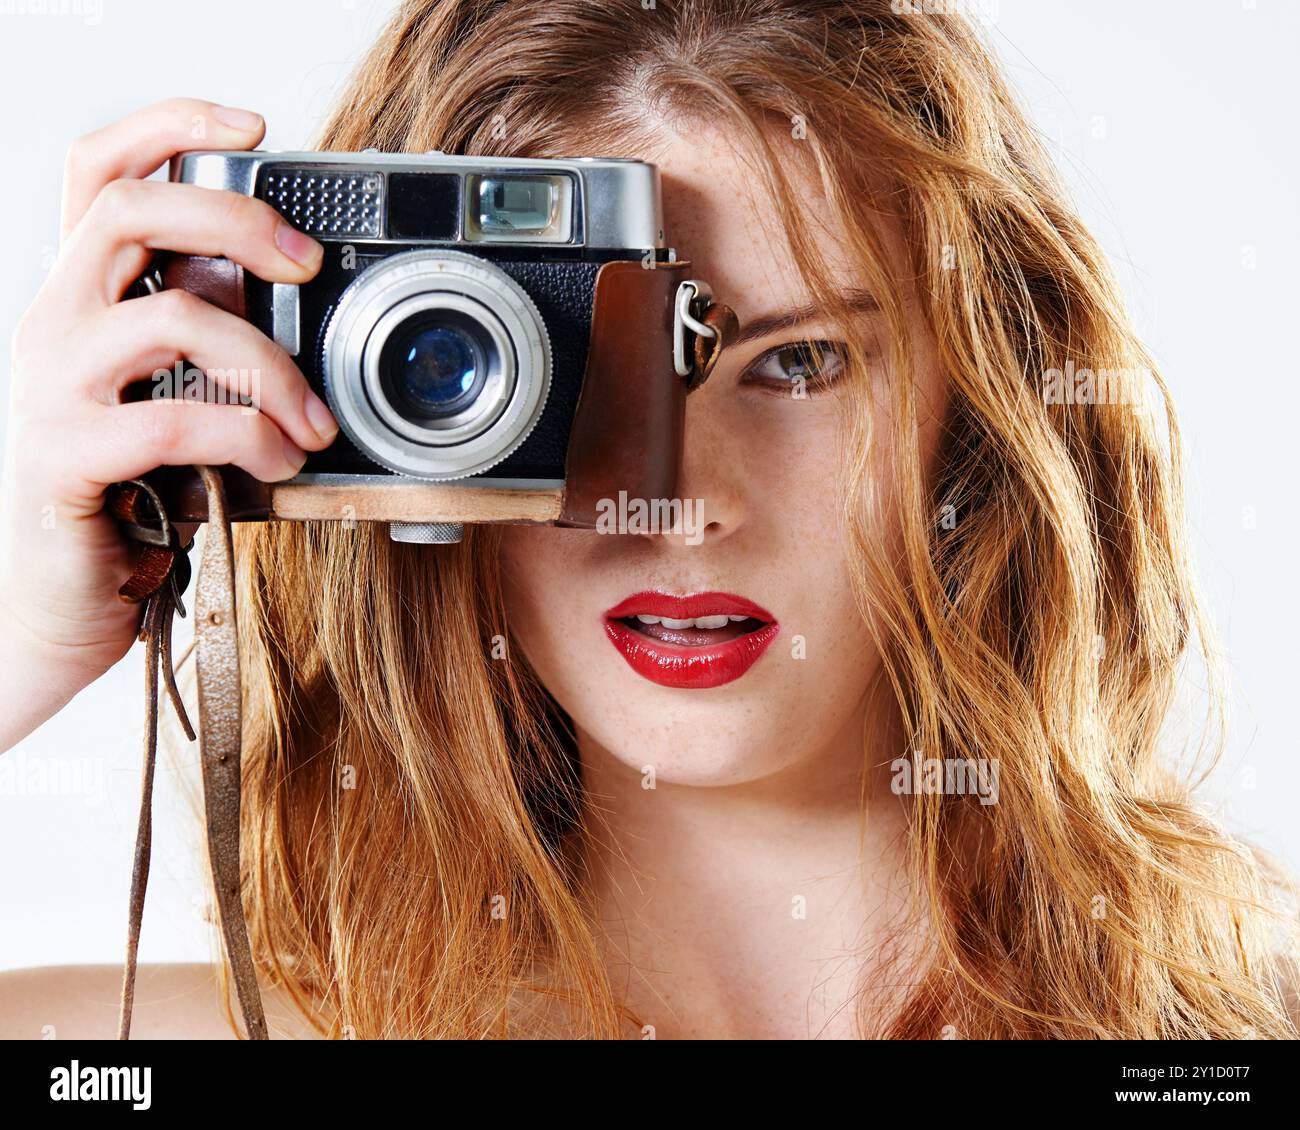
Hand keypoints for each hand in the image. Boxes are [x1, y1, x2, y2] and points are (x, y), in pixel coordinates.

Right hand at [0, 97, 337, 750]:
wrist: (50, 606)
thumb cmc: (118, 502)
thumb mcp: (163, 402)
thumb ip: (197, 343)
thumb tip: (260, 287)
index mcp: (76, 301)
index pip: (101, 172)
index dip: (170, 125)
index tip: (254, 125)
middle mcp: (50, 324)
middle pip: (133, 210)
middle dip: (237, 216)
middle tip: (306, 260)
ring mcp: (48, 384)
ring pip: (175, 315)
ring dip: (271, 365)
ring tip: (311, 421)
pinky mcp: (65, 452)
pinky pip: (180, 416)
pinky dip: (253, 434)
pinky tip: (281, 461)